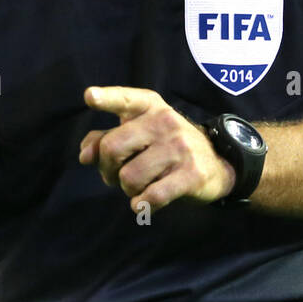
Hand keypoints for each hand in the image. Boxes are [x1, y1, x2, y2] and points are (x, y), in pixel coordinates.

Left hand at [78, 86, 236, 213]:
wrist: (218, 163)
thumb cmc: (166, 147)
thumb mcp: (139, 134)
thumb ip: (106, 138)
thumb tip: (85, 156)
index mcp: (150, 107)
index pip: (125, 100)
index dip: (106, 98)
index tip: (89, 97)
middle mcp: (164, 121)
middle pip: (112, 148)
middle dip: (107, 169)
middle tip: (116, 176)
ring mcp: (179, 147)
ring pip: (129, 177)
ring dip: (127, 190)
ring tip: (138, 187)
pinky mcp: (191, 174)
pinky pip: (152, 196)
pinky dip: (142, 205)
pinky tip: (144, 203)